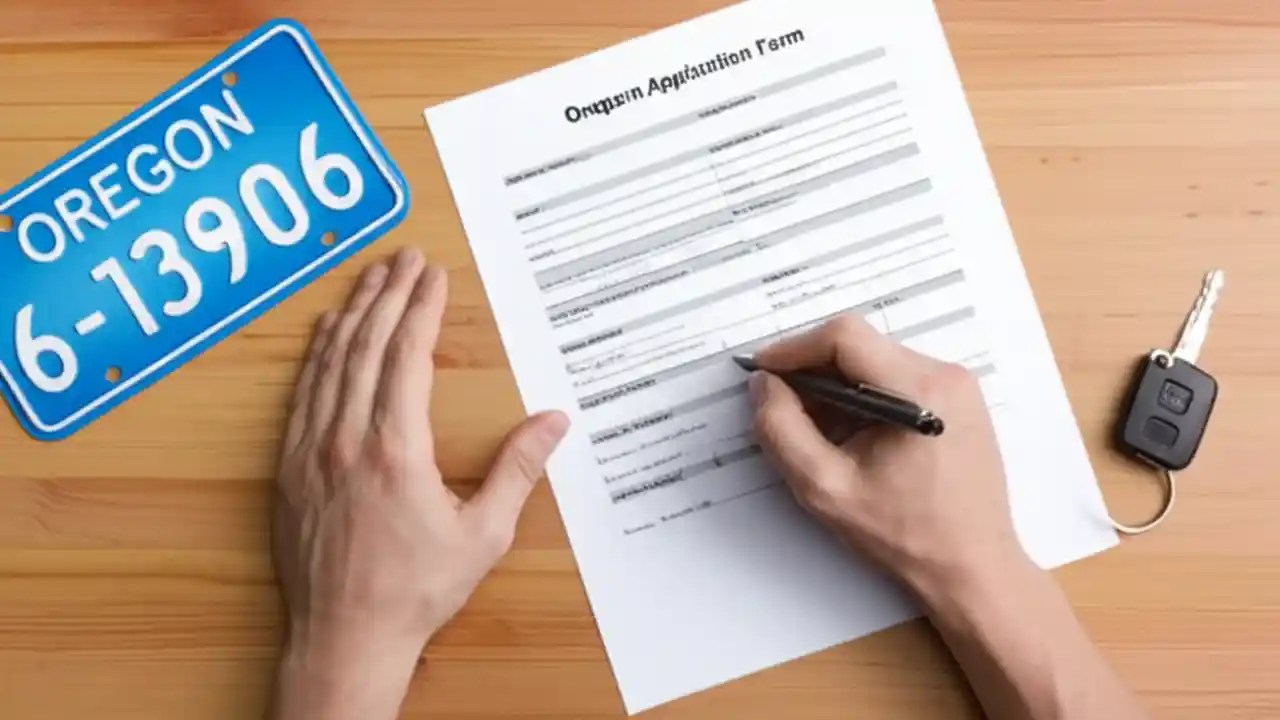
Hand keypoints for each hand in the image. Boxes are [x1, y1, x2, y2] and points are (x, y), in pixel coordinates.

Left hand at [270, 248, 569, 719]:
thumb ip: (518, 470)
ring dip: (351, 314)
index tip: (434, 274)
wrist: (345, 638)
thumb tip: (554, 422)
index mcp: (395, 450)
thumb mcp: (483, 534)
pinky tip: (328, 336)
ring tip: (369, 277)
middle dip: (386, 294)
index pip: (406, 356)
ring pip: (328, 364)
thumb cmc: (416, 591)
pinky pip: (302, 395)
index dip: (420, 307)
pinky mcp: (290, 470)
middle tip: (404, 257)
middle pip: (364, 347)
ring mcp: (310, 453)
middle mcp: (345, 441)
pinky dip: (317, 355)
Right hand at [749, 314, 1026, 598]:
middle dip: (813, 370)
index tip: (763, 373)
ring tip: (818, 430)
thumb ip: (783, 430)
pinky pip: (898, 378)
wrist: (972, 568)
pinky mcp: (960, 402)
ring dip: (838, 385)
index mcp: (919, 390)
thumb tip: (764, 385)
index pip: (844, 337)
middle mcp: (945, 376)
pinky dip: (865, 395)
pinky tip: (852, 435)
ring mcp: (958, 387)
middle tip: (782, 406)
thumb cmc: (904, 536)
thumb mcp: (825, 488)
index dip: (793, 349)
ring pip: (876, 360)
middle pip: (860, 345)